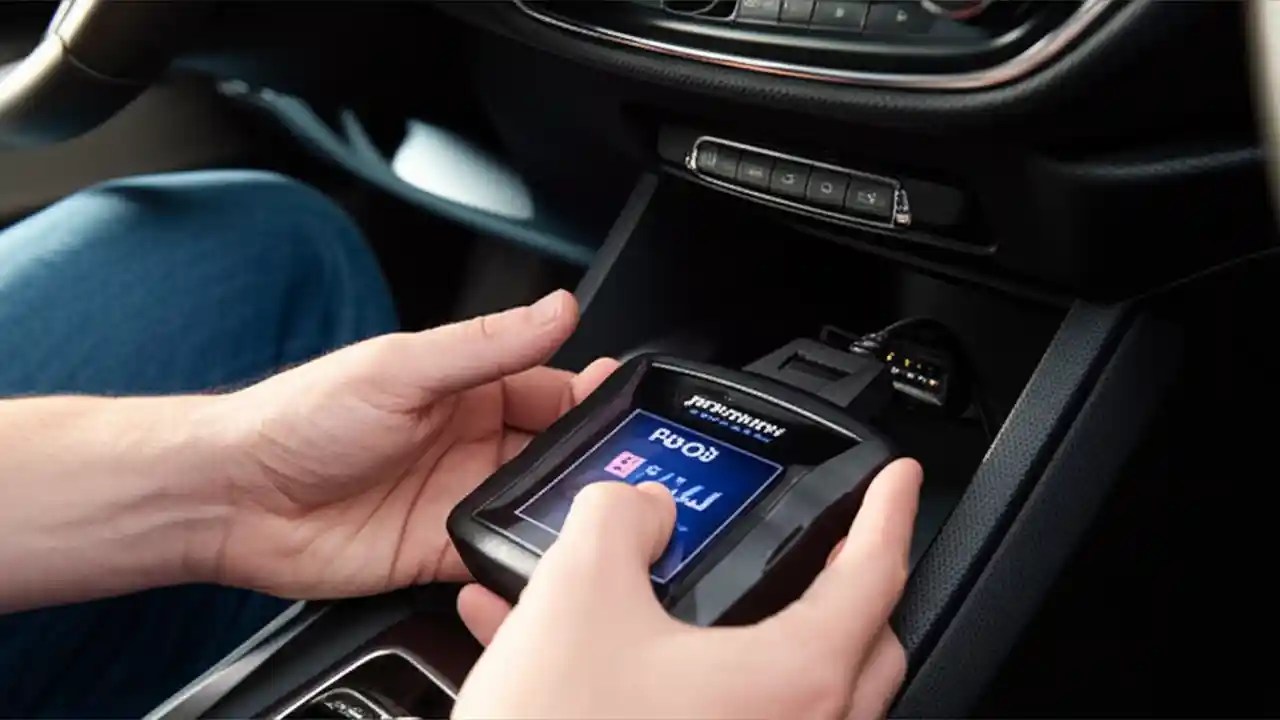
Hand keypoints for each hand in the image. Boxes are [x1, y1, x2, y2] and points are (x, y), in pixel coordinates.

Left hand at [207, 290, 618, 598]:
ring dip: (563, 510)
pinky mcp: (440, 552)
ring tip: (596, 515)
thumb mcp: (402, 368)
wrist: (233, 496)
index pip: (551, 389)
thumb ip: (486, 345)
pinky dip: (526, 559)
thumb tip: (558, 309)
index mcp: (465, 388)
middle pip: (552, 451)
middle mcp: (469, 442)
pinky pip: (499, 557)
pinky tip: (545, 556)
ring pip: (536, 506)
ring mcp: (457, 497)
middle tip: (628, 471)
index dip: (591, 399)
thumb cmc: (299, 417)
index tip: (630, 410)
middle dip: (590, 460)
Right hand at [452, 458, 922, 719]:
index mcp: (794, 678)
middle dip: (851, 586)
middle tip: (831, 547)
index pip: (874, 575)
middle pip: (862, 646)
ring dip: (772, 636)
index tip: (899, 482)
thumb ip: (620, 517)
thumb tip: (638, 506)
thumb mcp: (577, 592)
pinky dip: (701, 683)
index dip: (888, 512)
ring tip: (715, 597)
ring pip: (803, 692)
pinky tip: (617, 659)